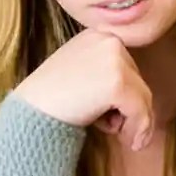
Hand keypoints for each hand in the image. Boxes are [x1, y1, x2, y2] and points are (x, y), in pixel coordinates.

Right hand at [11, 29, 154, 150]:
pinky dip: (137, 129)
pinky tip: (125, 140)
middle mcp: (109, 41)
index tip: (117, 118)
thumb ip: (104, 73)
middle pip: (138, 81)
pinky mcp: (117, 83)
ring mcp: (114, 60)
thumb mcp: (79, 72)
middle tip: (114, 128)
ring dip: (135, 122)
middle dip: (130, 109)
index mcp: (98, 35)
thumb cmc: (50, 99)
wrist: (31, 111)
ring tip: (119, 135)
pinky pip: (141, 110)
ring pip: (143, 97)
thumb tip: (141, 97)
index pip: (127, 68)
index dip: (125, 96)